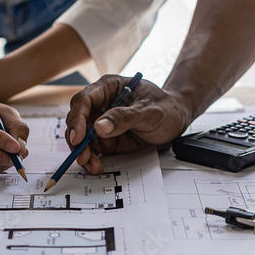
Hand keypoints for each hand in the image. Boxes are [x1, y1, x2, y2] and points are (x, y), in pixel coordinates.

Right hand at [64, 75, 192, 173]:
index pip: (84, 100)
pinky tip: (96, 166)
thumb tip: (100, 126)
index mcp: (109, 88)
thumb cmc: (166, 107)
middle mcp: (101, 104)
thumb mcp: (149, 111)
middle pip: (78, 120)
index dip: (77, 118)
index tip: (78, 136)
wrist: (177, 118)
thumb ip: (125, 118)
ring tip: (92, 165)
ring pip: (82, 138)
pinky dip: (91, 159)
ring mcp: (102, 122)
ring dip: (83, 152)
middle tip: (82, 156)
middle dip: (77, 140)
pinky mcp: (106, 138)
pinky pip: (92, 149)